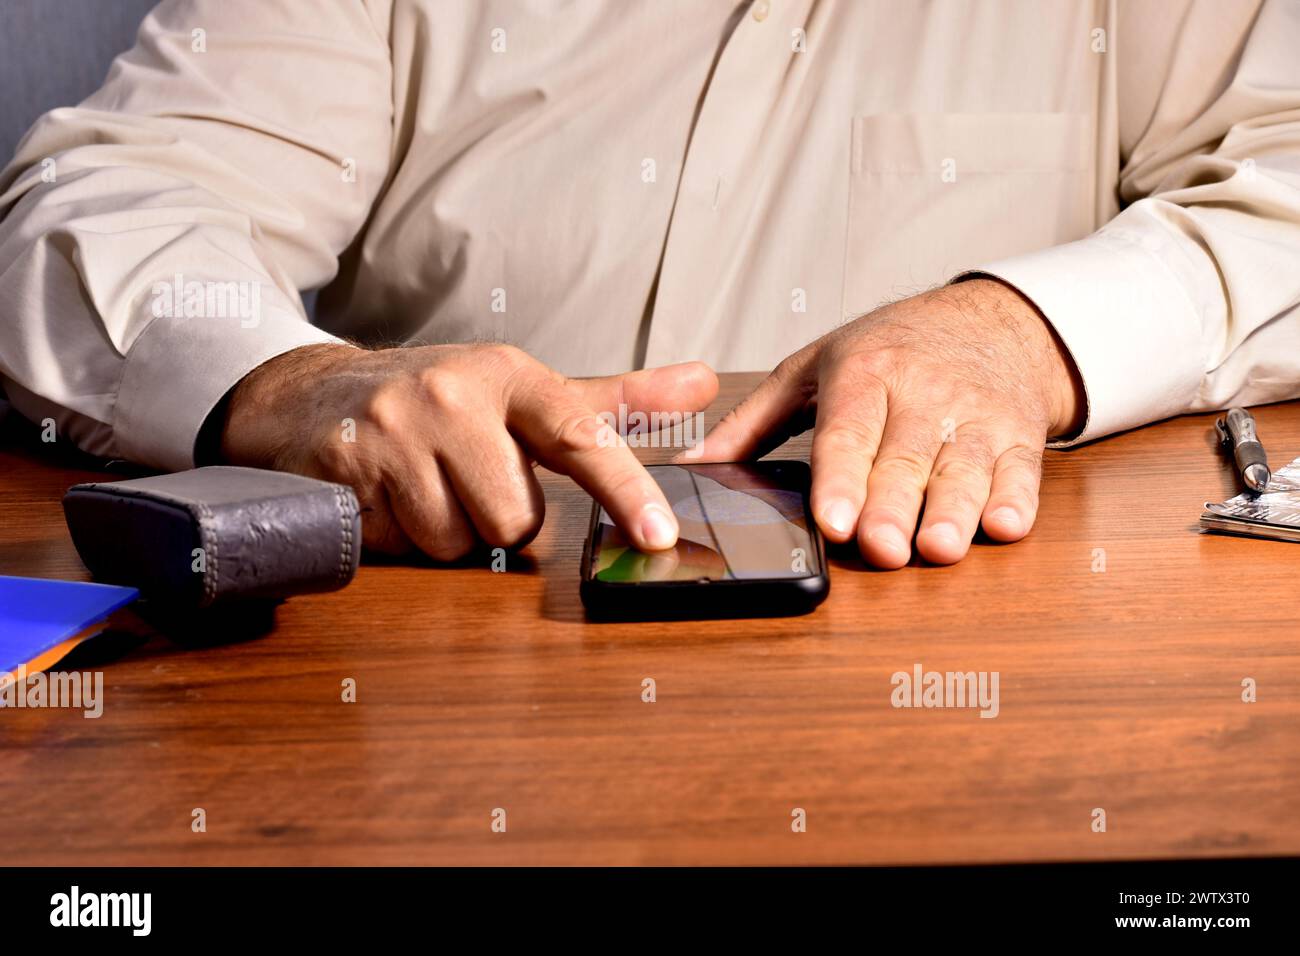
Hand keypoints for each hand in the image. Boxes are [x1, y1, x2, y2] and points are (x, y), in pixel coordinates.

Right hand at [220, 342, 717, 558]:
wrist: (311, 394)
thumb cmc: (439, 400)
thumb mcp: (525, 392)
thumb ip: (615, 401)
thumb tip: (704, 381)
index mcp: (507, 375)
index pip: (579, 434)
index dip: (625, 489)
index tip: (658, 536)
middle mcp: (451, 394)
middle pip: (513, 519)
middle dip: (494, 518)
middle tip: (467, 481)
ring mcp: (392, 430)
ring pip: (455, 542)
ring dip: (444, 532)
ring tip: (422, 486)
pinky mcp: (344, 468)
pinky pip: (399, 545)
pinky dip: (397, 536)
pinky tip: (384, 496)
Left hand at [688, 278, 1083, 567]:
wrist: (988, 320)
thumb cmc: (889, 349)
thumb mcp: (813, 368)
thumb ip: (753, 422)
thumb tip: (692, 465)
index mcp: (865, 374)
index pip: (847, 432)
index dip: (840, 478)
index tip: (831, 520)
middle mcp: (922, 392)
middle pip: (905, 459)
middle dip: (892, 507)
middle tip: (881, 550)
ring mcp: (975, 413)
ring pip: (964, 468)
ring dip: (953, 511)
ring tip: (938, 548)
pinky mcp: (1017, 433)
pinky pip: (1021, 470)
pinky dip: (1016, 499)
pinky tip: (1005, 525)